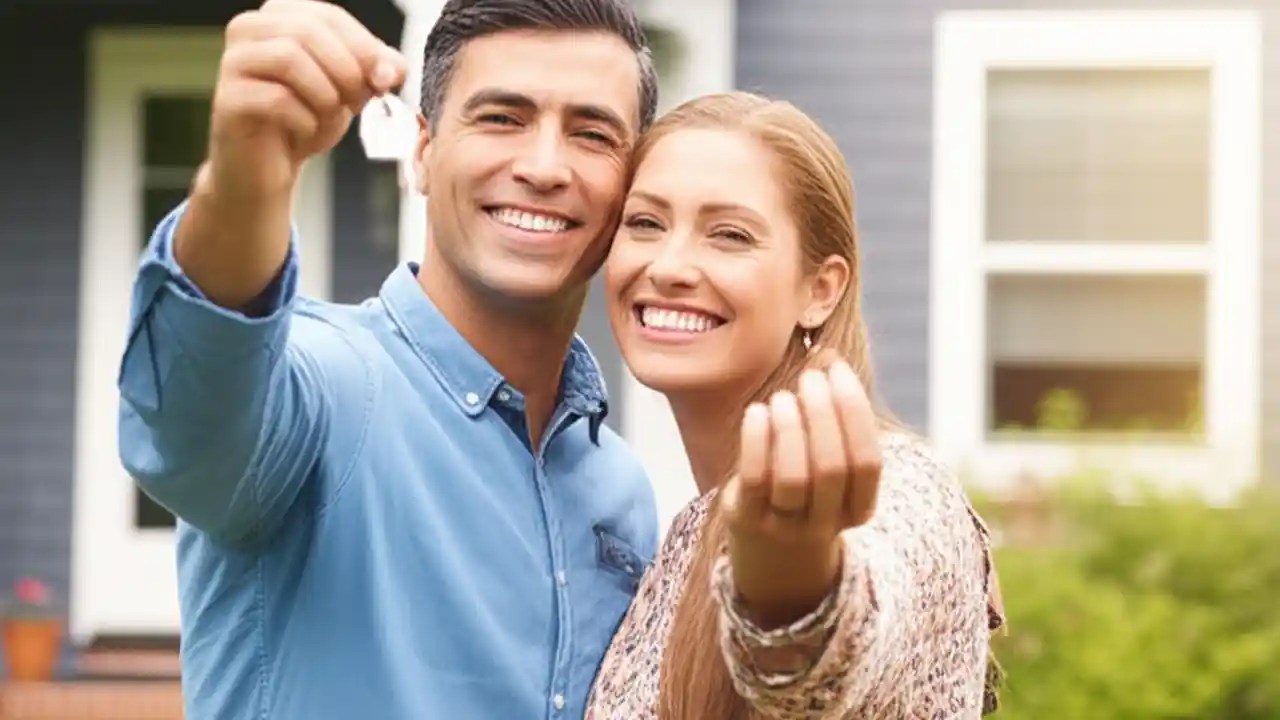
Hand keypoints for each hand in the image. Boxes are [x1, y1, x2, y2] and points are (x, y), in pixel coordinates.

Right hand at [209, 0, 407, 196]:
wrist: (268, 169)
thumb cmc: (304, 121)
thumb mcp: (348, 89)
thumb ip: (373, 70)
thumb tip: (394, 67)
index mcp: (280, 16)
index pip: (329, 16)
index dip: (365, 46)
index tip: (388, 78)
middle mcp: (249, 30)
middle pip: (308, 31)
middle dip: (346, 69)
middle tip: (359, 101)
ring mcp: (234, 63)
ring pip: (289, 58)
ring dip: (324, 94)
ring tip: (330, 116)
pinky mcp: (229, 100)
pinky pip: (276, 99)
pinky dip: (305, 119)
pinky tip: (306, 131)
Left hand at [721, 360, 883, 626]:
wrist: (770, 558)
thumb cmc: (804, 490)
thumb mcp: (827, 463)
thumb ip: (832, 417)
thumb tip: (826, 353)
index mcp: (859, 510)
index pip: (867, 460)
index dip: (854, 411)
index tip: (837, 371)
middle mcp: (826, 524)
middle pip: (832, 467)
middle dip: (822, 413)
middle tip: (809, 379)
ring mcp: (784, 526)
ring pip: (794, 477)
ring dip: (789, 428)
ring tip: (781, 398)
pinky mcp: (746, 522)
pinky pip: (754, 481)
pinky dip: (756, 442)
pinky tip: (756, 412)